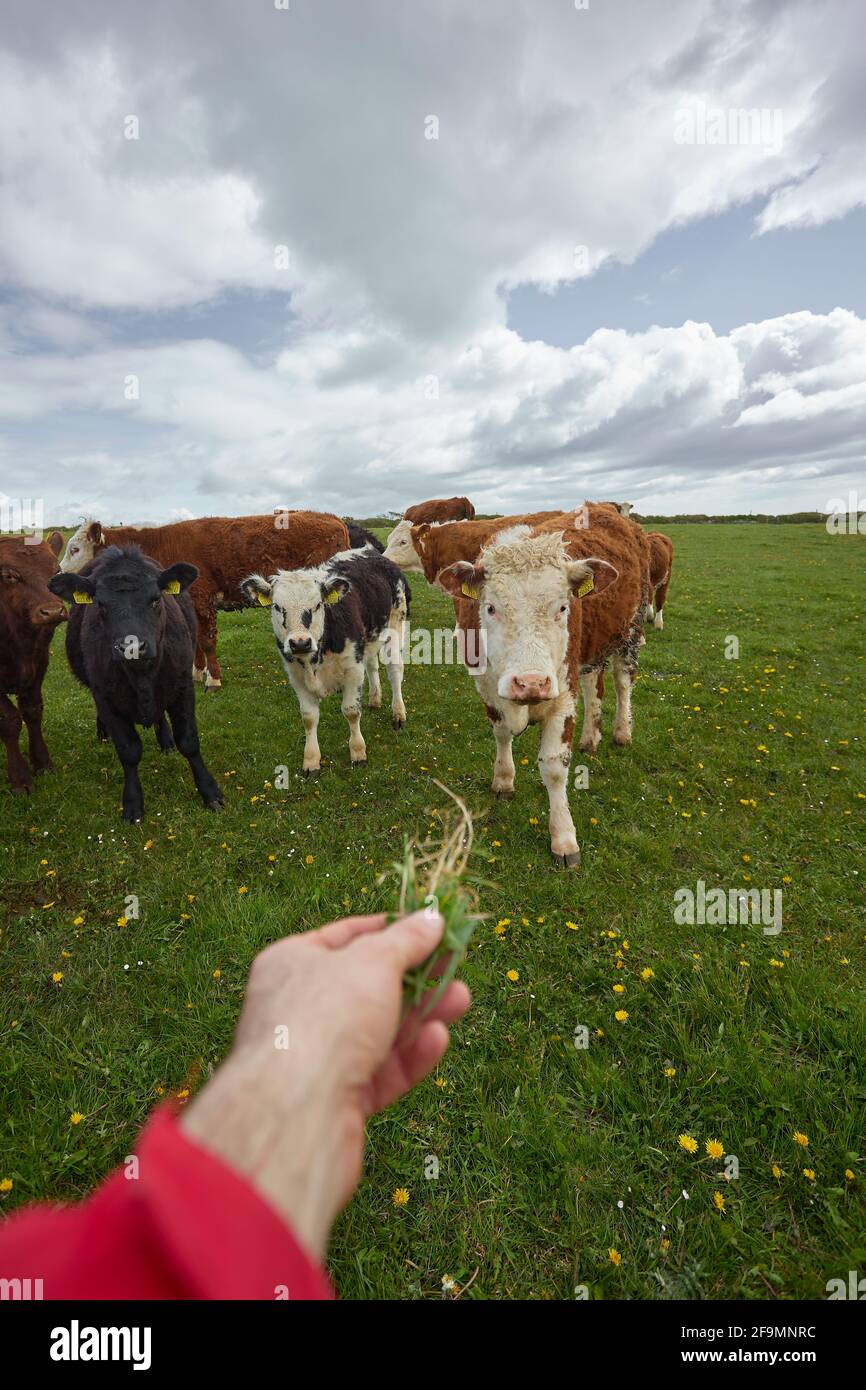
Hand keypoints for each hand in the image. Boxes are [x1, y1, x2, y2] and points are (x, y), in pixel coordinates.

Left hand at [181, 911, 469, 1259]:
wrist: (296, 1112)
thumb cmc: (326, 1018)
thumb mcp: (374, 962)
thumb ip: (406, 940)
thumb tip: (432, 918)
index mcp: (291, 963)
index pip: (345, 937)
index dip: (388, 930)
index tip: (428, 928)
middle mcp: (299, 1008)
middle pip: (368, 987)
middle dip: (416, 979)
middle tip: (455, 967)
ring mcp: (317, 1057)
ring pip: (380, 1031)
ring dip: (422, 1015)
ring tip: (461, 1000)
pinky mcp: (338, 1100)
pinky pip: (381, 1071)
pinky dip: (410, 1056)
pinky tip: (438, 1040)